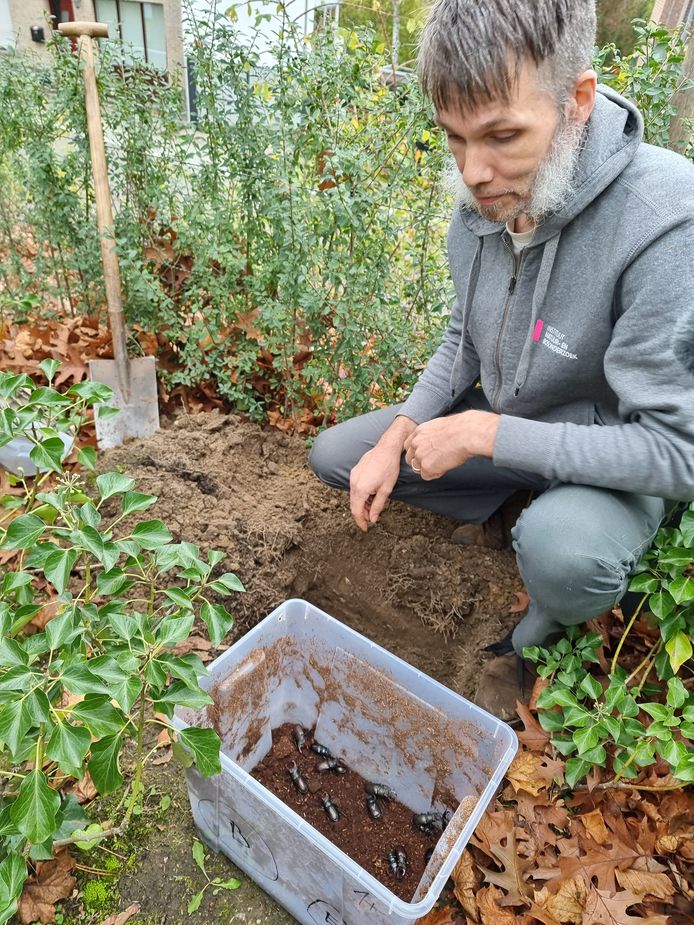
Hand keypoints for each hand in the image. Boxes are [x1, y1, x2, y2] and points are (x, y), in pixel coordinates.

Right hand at [349, 416, 415, 530]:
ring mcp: (353, 476)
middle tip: (371, 520)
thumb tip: (373, 519)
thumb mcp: (386, 490)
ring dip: (362, 504)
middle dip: (361, 514)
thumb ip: (377, 506)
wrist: (387, 448)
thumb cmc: (389, 468)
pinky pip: (355, 488)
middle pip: (354, 504)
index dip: (360, 522)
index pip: (356, 511)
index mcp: (360, 489)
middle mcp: (353, 483)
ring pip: (354, 496)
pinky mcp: (355, 471)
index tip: (365, 529)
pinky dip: (361, 495)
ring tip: (373, 508)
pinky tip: (371, 496)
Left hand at [403, 410, 499, 480]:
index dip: (417, 452)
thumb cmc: (461, 428)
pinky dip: (435, 474)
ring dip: (428, 468)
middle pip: (410, 458)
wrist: (467, 433)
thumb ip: (432, 435)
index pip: (409, 446)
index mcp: (419, 431)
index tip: (427, 454)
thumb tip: (435, 441)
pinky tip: (445, 467)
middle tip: (435, 461)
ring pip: (417, 468)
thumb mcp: (440, 426)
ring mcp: (420, 455)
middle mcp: (416, 443)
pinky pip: (426, 476)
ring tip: (443, 463)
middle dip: (420, 462)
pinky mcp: (426, 466)